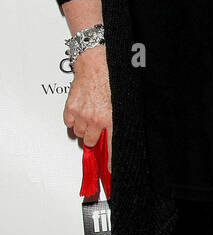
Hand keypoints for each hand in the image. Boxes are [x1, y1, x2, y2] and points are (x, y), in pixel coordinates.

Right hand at [63, 48, 112, 167]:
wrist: (95, 62)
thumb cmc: (110, 78)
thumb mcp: (121, 102)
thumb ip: (117, 120)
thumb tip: (114, 134)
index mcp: (111, 119)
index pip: (111, 147)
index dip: (110, 162)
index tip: (109, 172)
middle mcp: (95, 119)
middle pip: (90, 141)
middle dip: (93, 136)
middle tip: (96, 126)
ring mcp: (81, 114)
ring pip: (78, 133)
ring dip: (83, 127)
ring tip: (89, 114)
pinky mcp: (70, 108)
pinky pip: (68, 123)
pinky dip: (73, 119)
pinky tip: (80, 110)